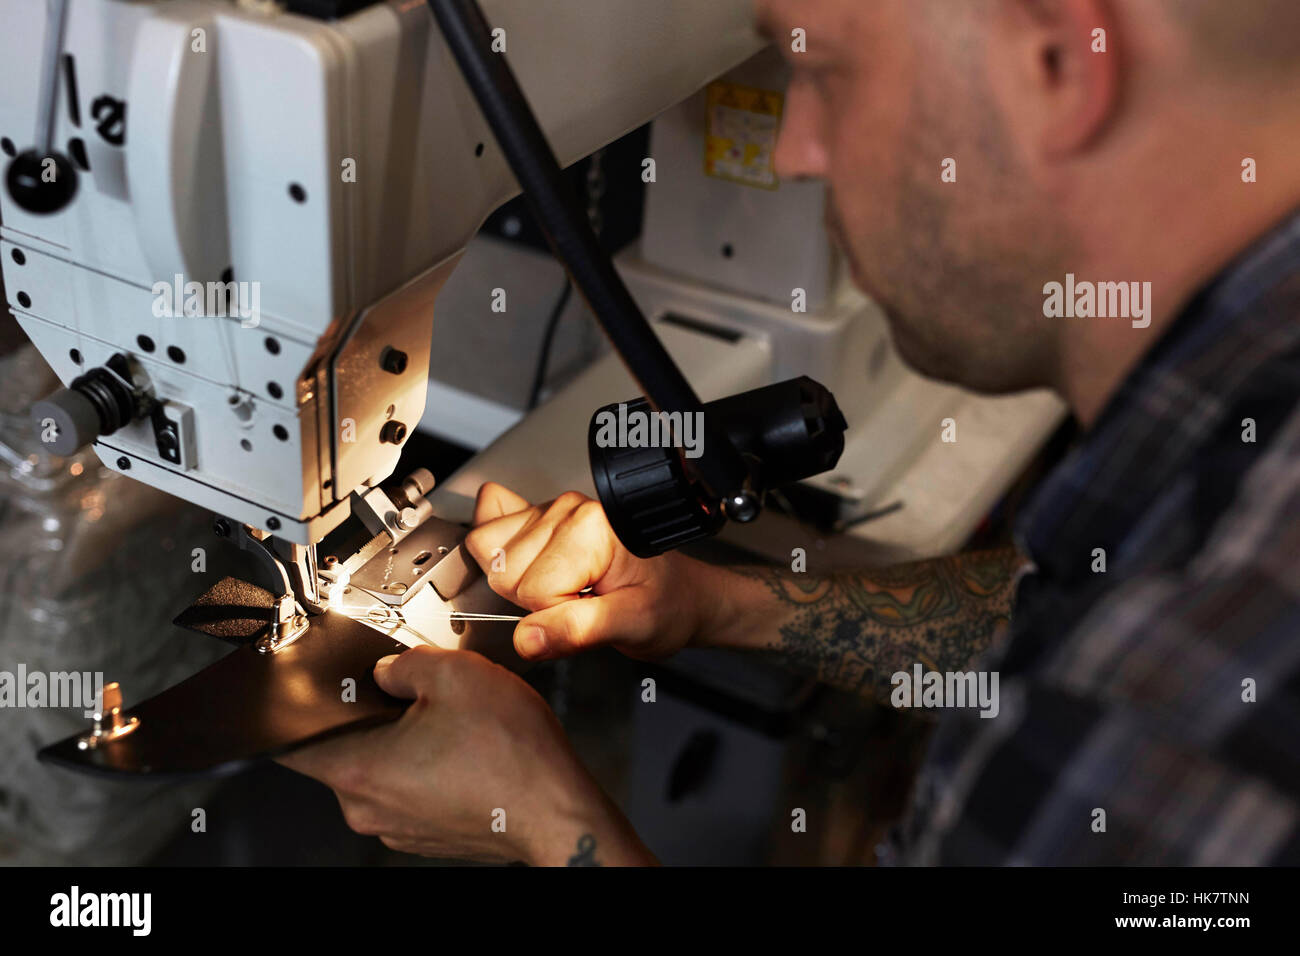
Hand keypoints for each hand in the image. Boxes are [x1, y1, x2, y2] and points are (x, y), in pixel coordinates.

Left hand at [277, 645, 652, 864]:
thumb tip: (390, 668)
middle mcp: (368, 808)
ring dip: (403, 741)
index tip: (315, 687)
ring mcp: (397, 826)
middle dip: (370, 715)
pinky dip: (427, 766)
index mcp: (360, 769)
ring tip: (450, 721)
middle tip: (413, 693)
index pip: (290, 740)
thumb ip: (405, 662)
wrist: (558, 811)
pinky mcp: (426, 833)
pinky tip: (464, 748)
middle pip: (341, 749)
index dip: (300, 704)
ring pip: (379, 768)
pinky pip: (409, 789)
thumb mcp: (456, 675)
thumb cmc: (512, 757)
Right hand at [463, 482, 713, 661]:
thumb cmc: (666, 604)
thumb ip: (579, 631)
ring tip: (564, 587)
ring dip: (518, 583)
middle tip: (578, 601)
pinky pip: (487, 528)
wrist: (678, 593)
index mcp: (592, 528)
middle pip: (502, 570)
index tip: (588, 613)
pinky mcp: (535, 516)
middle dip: (534, 601)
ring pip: (487, 553)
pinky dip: (498, 554)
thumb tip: (526, 638)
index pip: (532, 588)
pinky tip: (534, 566)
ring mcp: (548, 510)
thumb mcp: (635, 626)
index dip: (555, 615)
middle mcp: (566, 510)